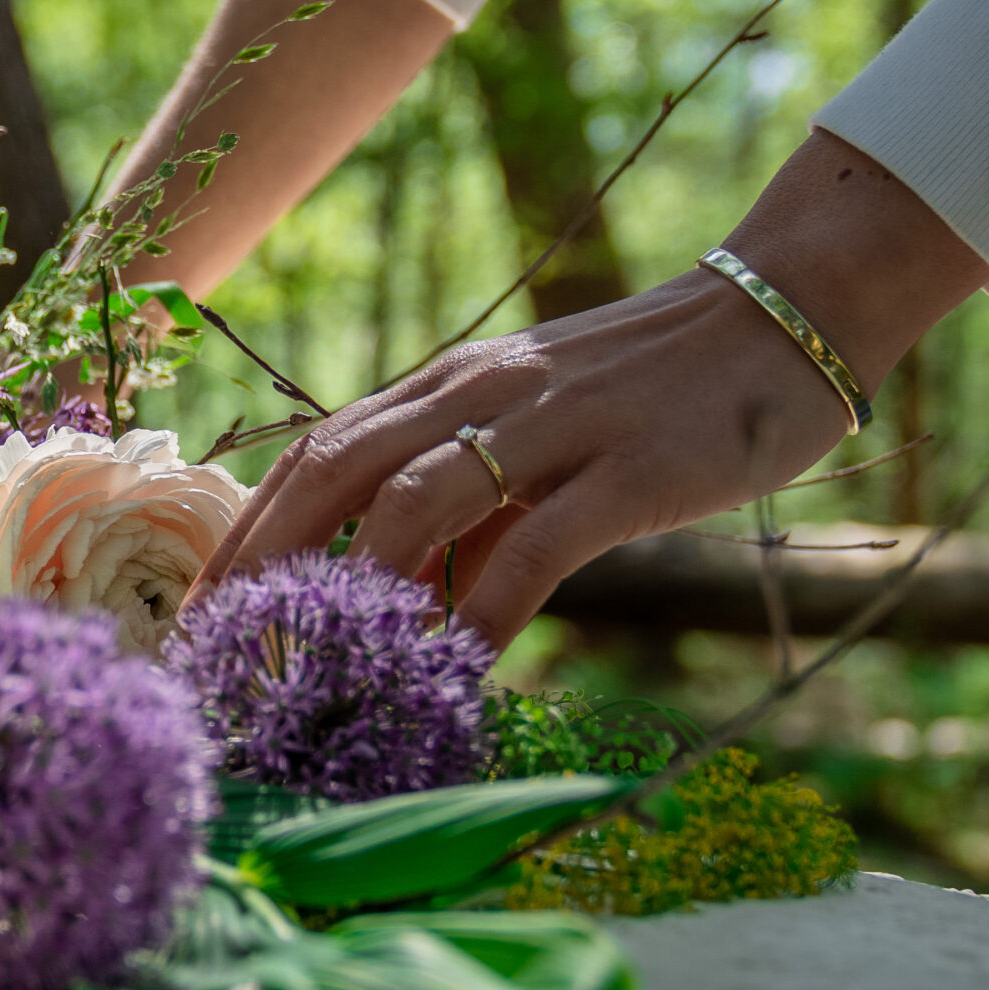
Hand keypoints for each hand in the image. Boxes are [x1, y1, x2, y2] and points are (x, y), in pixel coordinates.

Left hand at [189, 271, 851, 649]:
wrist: (784, 318)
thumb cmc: (657, 392)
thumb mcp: (543, 435)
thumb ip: (476, 508)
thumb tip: (406, 603)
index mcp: (452, 382)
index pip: (320, 449)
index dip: (251, 525)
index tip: (204, 605)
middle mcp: (483, 391)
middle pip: (337, 469)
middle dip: (264, 559)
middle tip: (219, 648)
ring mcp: (554, 425)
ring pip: (414, 501)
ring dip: (355, 590)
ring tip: (313, 670)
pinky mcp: (627, 467)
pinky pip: (532, 548)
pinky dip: (478, 612)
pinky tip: (450, 671)